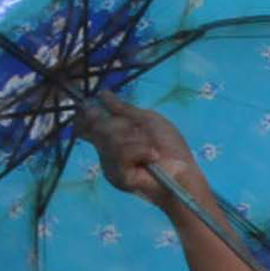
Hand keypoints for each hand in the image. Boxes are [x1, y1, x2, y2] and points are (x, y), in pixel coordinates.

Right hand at [77, 93, 195, 199]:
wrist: (183, 171)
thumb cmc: (169, 147)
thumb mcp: (146, 120)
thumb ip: (123, 109)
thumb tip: (103, 93)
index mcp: (111, 138)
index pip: (86, 125)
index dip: (88, 114)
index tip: (93, 107)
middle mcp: (106, 152)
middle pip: (98, 126)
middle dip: (123, 125)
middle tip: (142, 134)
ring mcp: (110, 166)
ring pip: (110, 138)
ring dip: (136, 140)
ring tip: (151, 150)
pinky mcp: (117, 177)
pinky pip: (121, 152)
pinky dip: (140, 151)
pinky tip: (152, 157)